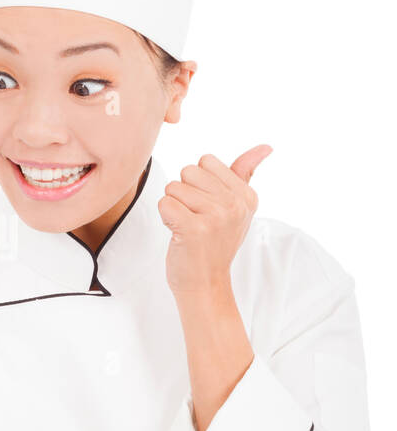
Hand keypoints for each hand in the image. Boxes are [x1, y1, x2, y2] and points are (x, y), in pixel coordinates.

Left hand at [158, 146, 271, 297]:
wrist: (205, 284)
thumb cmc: (214, 242)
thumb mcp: (237, 207)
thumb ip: (245, 173)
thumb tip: (266, 146)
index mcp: (246, 195)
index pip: (206, 160)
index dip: (199, 182)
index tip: (208, 207)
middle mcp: (235, 204)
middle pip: (188, 171)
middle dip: (184, 193)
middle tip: (195, 218)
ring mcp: (216, 217)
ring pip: (173, 187)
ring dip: (174, 206)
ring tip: (188, 226)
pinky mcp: (194, 229)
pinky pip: (164, 203)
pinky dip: (165, 217)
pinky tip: (178, 233)